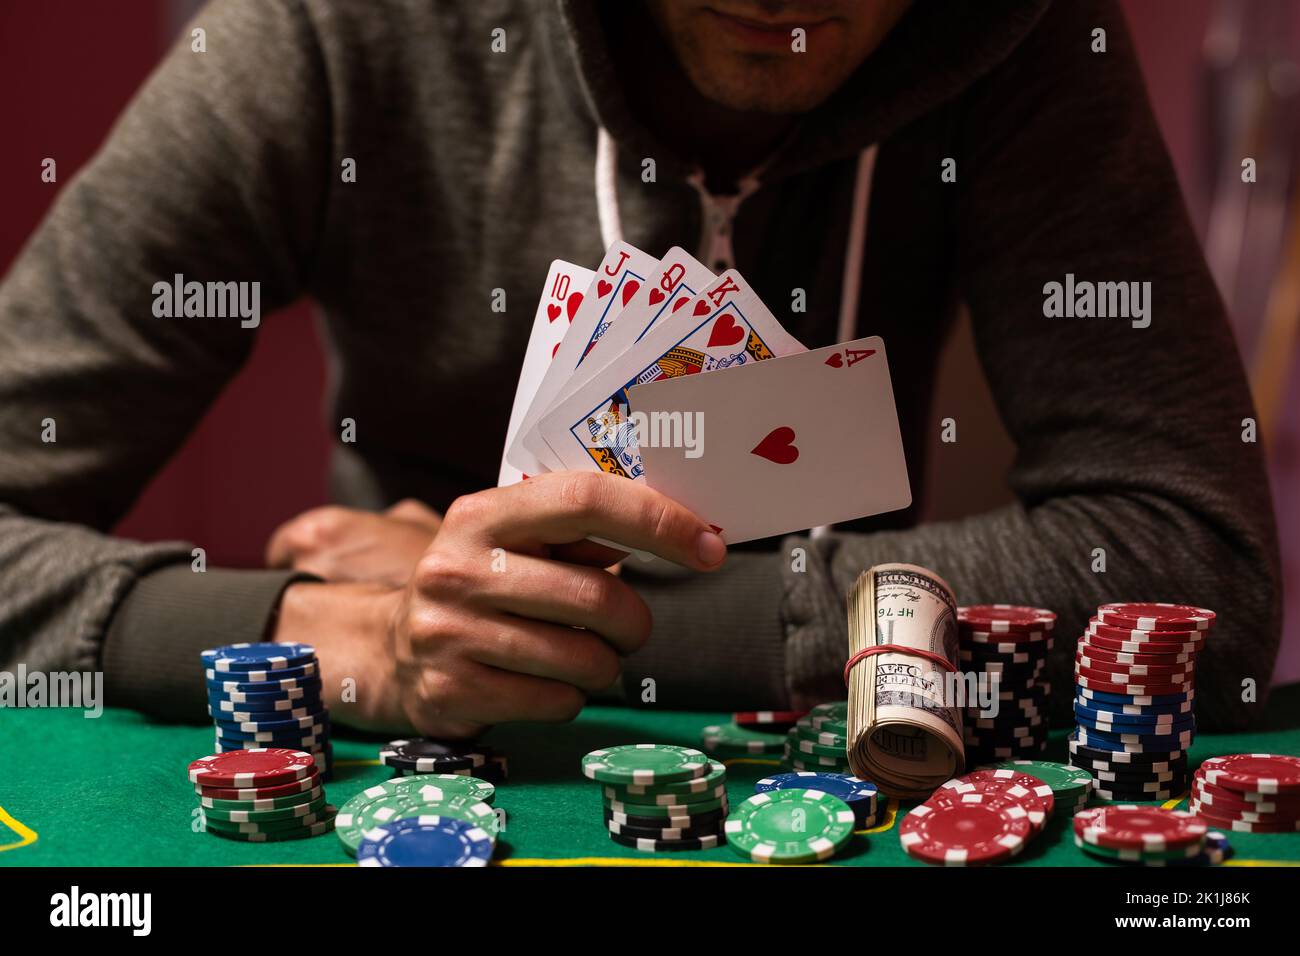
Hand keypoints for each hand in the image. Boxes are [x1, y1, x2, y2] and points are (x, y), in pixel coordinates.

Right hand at [275, 472, 725, 735]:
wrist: (393, 649)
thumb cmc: (484, 587)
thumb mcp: (517, 541)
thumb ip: (582, 529)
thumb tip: (684, 529)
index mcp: (483, 515)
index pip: (584, 500)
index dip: (657, 521)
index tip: (709, 547)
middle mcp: (458, 568)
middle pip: (595, 596)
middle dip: (634, 622)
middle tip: (630, 629)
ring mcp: (449, 632)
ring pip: (582, 658)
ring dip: (603, 664)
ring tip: (582, 656)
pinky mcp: (452, 690)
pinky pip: (557, 702)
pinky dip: (571, 698)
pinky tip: (545, 682)